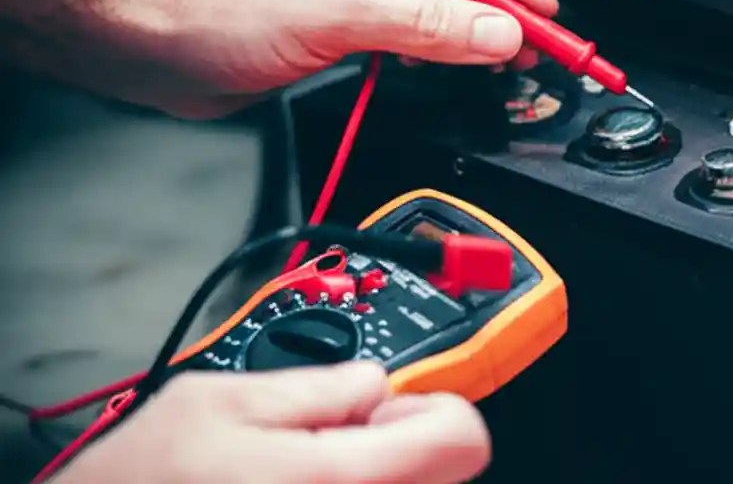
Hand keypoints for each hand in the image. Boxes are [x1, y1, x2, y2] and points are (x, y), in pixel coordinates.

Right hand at [54, 362, 489, 483]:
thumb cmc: (145, 482)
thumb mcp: (222, 400)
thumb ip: (317, 385)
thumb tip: (377, 382)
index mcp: (339, 478)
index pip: (463, 440)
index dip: (437, 408)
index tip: (398, 405)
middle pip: (445, 472)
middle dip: (402, 442)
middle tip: (338, 435)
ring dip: (377, 473)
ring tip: (304, 468)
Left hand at [122, 0, 556, 117]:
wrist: (160, 51)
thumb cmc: (218, 9)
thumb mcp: (339, 15)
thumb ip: (427, 24)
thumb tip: (494, 32)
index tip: (543, 10)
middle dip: (493, 8)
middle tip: (537, 43)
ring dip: (466, 32)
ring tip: (502, 59)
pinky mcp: (345, 11)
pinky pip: (409, 24)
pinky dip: (434, 46)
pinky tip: (447, 63)